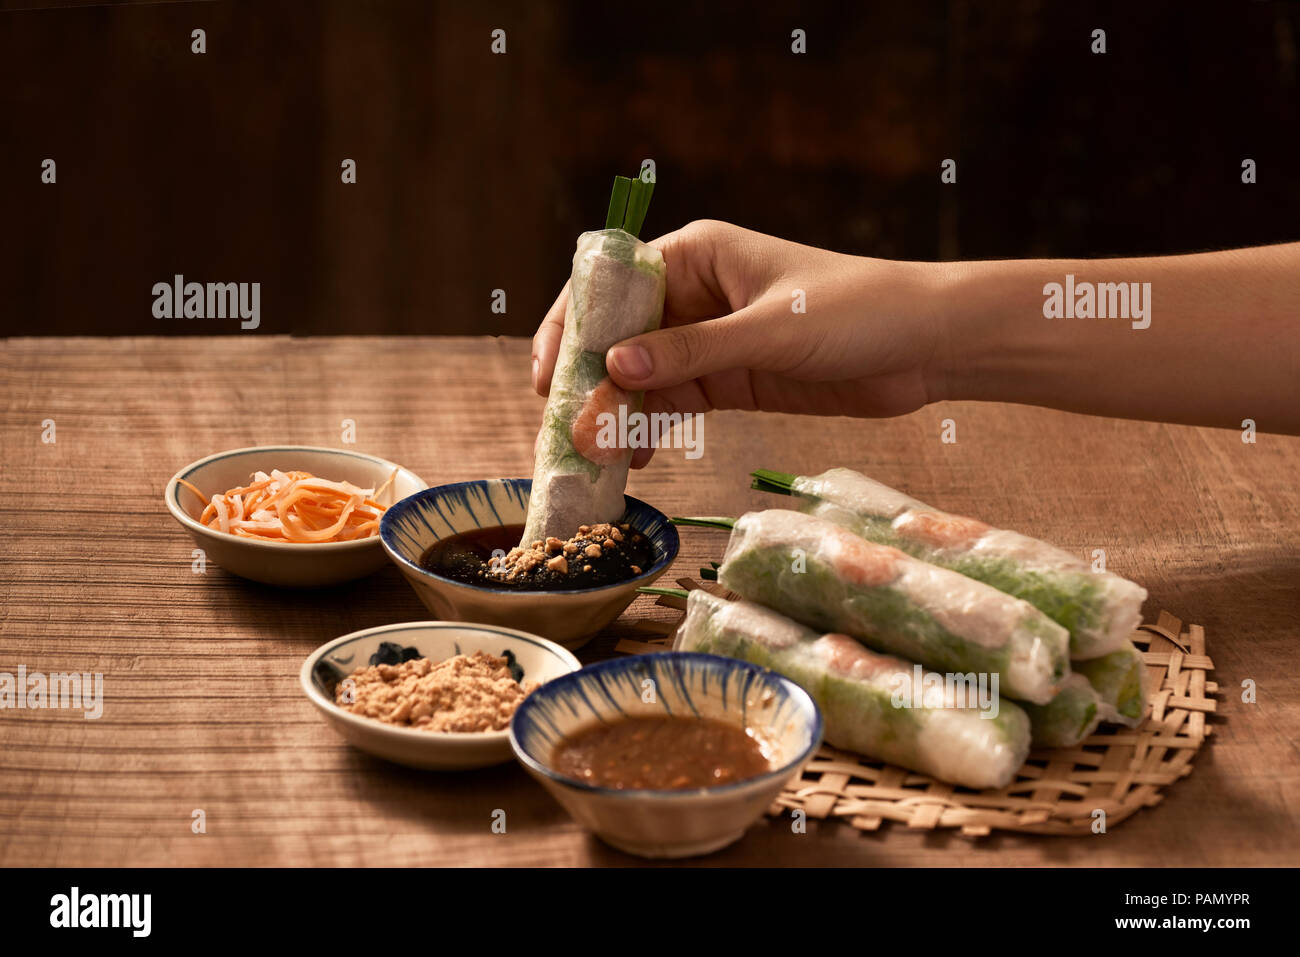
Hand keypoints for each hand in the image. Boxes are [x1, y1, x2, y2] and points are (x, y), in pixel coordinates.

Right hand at [531, 220, 948, 466]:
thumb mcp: (770, 330)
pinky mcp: (730, 381)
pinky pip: (675, 406)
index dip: (573, 329)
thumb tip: (613, 371)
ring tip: (597, 459)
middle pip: (619, 338)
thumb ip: (691, 353)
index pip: (611, 286)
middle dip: (591, 385)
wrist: (928, 345)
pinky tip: (635, 460)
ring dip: (618, 416)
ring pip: (643, 380)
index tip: (551, 378)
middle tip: (571, 435)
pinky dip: (652, 430)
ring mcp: (710, 341)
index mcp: (696, 255)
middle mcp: (693, 295)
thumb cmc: (857, 311)